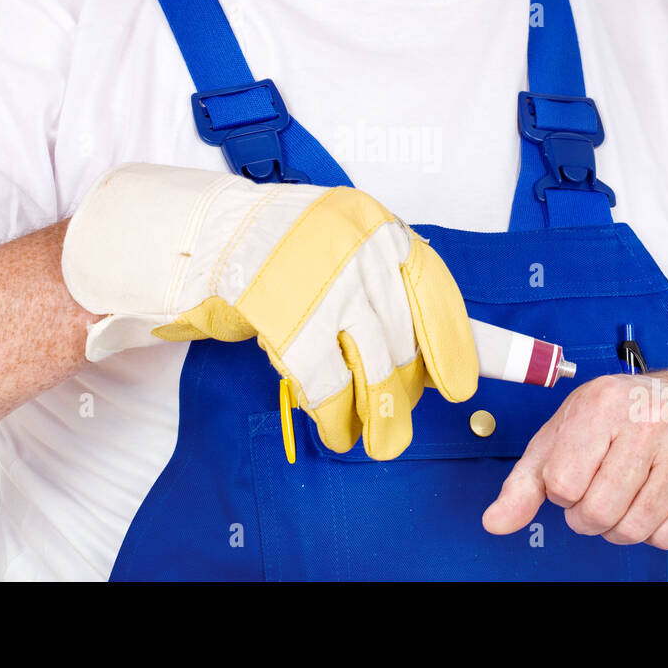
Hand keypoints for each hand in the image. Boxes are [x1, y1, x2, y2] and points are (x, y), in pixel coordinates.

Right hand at [61, 162, 478, 459]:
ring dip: (378, 413)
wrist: (205, 237)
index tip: (462, 385)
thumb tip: (427, 350)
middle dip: (405, 388)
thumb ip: (382, 281)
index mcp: (378, 227)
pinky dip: (335, 416)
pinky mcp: (289, 321)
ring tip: (379, 441)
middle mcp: (359, 251)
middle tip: (401, 419)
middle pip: (402, 337)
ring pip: (374, 366)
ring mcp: (325, 286)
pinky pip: (328, 384)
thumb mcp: (343, 242)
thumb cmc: (280, 248)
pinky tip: (336, 430)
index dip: (452, 344)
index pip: (434, 290)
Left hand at [481, 371, 667, 548]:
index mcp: (602, 403)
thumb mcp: (562, 436)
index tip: (574, 471)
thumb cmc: (618, 419)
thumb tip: (495, 523)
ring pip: (632, 530)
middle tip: (598, 488)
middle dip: (587, 514)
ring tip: (625, 492)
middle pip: (596, 512)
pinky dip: (653, 529)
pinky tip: (654, 497)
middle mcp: (649, 420)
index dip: (561, 489)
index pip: (562, 483)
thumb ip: (524, 482)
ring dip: (618, 525)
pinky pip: (667, 537)